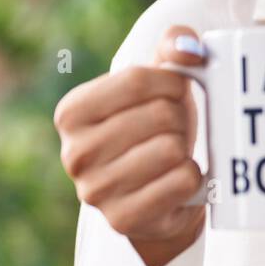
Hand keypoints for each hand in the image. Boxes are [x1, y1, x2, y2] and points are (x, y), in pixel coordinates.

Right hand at [53, 25, 207, 265]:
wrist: (158, 194)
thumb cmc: (156, 126)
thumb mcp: (160, 80)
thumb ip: (173, 46)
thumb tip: (190, 50)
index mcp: (71, 112)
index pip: (139, 79)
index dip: (173, 81)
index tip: (176, 91)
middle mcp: (74, 154)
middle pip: (161, 115)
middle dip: (179, 118)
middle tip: (172, 130)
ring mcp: (95, 191)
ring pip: (173, 149)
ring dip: (185, 148)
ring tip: (172, 154)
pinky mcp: (123, 220)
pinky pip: (183, 181)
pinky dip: (193, 177)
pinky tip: (178, 180)